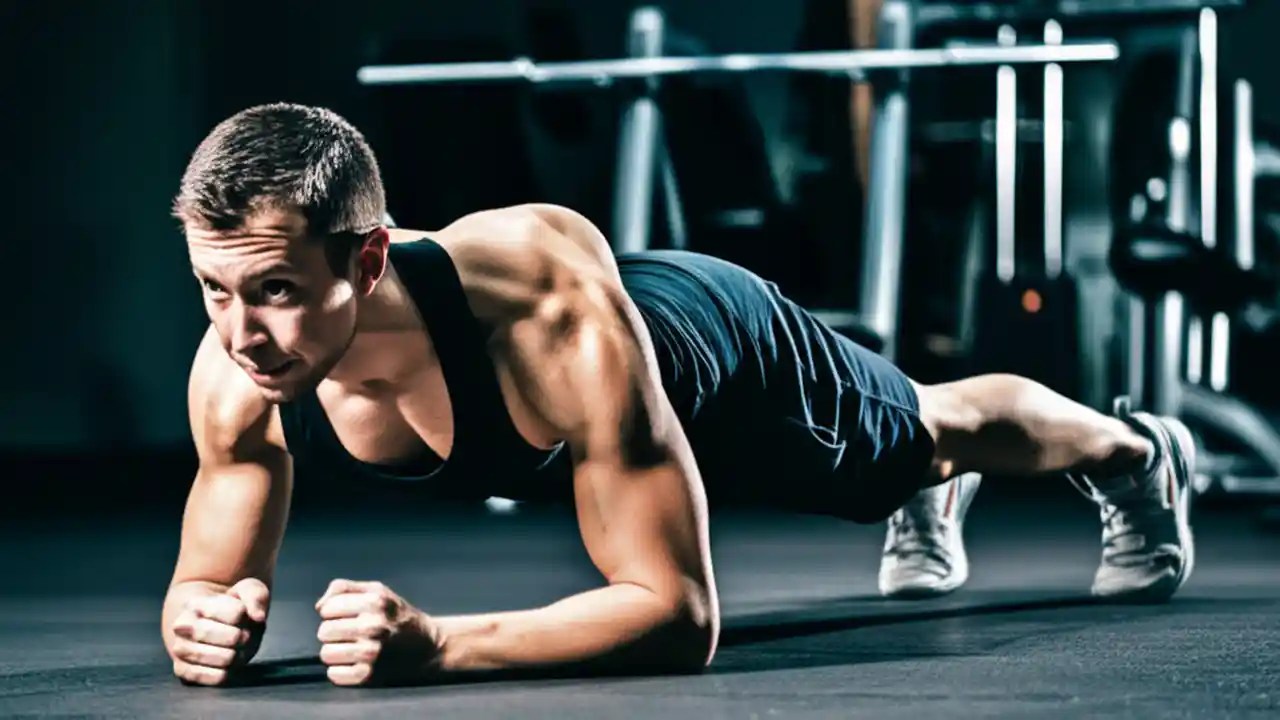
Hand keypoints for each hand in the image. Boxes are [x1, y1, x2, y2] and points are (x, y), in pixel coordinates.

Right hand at [169, 578, 269, 685]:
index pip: (232, 612)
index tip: (243, 614)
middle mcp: (182, 625)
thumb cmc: (234, 608)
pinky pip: (202, 676)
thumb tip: (258, 617)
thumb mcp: (248, 592)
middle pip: (216, 634)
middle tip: (244, 636)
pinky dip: (220, 674)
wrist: (215, 627)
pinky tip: (227, 668)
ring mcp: (180, 648)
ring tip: (236, 651)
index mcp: (196, 603)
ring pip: (209, 656)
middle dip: (238, 637)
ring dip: (231, 656)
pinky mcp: (182, 670)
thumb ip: (255, 596)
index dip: (244, 615)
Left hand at [316, 579, 444, 686]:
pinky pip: (334, 674)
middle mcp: (373, 626)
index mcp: (374, 602)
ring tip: (351, 648)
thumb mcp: (377, 591)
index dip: (333, 612)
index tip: (347, 616)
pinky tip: (354, 663)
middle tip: (350, 633)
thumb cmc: (397, 616)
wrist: (428, 647)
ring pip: (326, 654)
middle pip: (324, 632)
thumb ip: (344, 588)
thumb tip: (320, 606)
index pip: (327, 609)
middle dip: (333, 632)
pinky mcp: (369, 675)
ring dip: (335, 652)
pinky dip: (340, 671)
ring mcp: (371, 652)